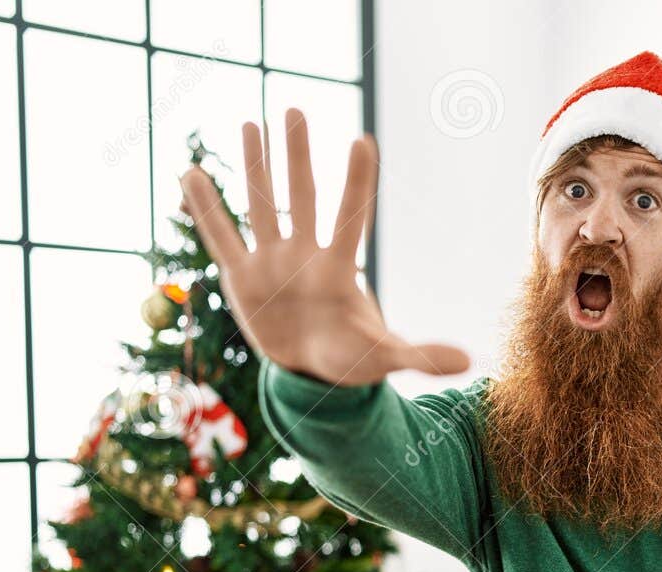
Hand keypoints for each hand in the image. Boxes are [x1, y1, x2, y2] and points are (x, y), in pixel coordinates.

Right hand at [179, 110, 468, 385]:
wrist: (313, 372)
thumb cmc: (352, 358)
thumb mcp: (385, 357)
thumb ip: (420, 355)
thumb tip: (470, 364)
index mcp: (339, 269)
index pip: (350, 217)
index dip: (357, 182)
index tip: (363, 140)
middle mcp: (305, 255)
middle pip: (301, 197)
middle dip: (296, 156)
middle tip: (293, 109)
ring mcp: (272, 261)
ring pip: (261, 206)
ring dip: (255, 167)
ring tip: (250, 122)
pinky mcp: (242, 277)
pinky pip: (221, 237)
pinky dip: (205, 208)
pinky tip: (191, 173)